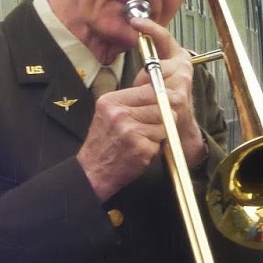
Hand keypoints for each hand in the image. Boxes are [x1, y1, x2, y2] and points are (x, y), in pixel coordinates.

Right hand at [76, 18, 204, 199]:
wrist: (91, 172)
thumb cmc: (103, 143)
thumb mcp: (109, 114)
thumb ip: (131, 102)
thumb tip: (162, 92)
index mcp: (111, 102)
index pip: (149, 90)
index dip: (164, 95)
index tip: (171, 99)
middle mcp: (119, 114)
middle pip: (161, 105)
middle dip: (165, 115)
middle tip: (156, 125)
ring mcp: (130, 131)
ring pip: (164, 124)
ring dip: (160, 134)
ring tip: (143, 140)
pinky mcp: (139, 148)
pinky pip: (160, 143)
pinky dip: (155, 149)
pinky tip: (141, 152)